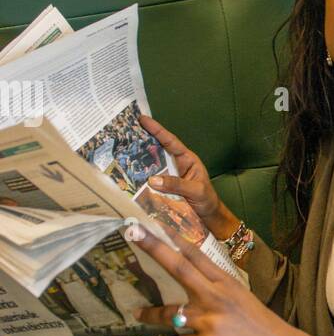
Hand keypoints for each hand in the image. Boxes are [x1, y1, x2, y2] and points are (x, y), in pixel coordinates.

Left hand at [127, 221, 299, 335]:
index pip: (196, 254)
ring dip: (150, 313)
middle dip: (155, 249)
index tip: (156, 222)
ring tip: (138, 313)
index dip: (174, 237)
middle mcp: (216, 296)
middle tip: (133, 234)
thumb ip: (218, 290)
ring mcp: (211, 320)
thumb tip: (194, 286)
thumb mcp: (242, 299)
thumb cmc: (261, 326)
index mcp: (225, 282)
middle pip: (180, 268)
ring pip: (170, 313)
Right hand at [138, 114, 237, 240]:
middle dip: (143, 141)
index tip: (143, 119)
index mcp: (187, 159)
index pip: (170, 142)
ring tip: (122, 151)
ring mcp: (169, 176)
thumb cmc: (207, 200)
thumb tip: (152, 180)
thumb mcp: (195, 190)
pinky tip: (129, 176)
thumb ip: (176, 185)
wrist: (209, 216)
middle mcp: (176, 165)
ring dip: (139, 160)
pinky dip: (141, 178)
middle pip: (157, 150)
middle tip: (126, 131)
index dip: (157, 130)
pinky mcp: (163, 188)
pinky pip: (151, 180)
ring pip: (152, 165)